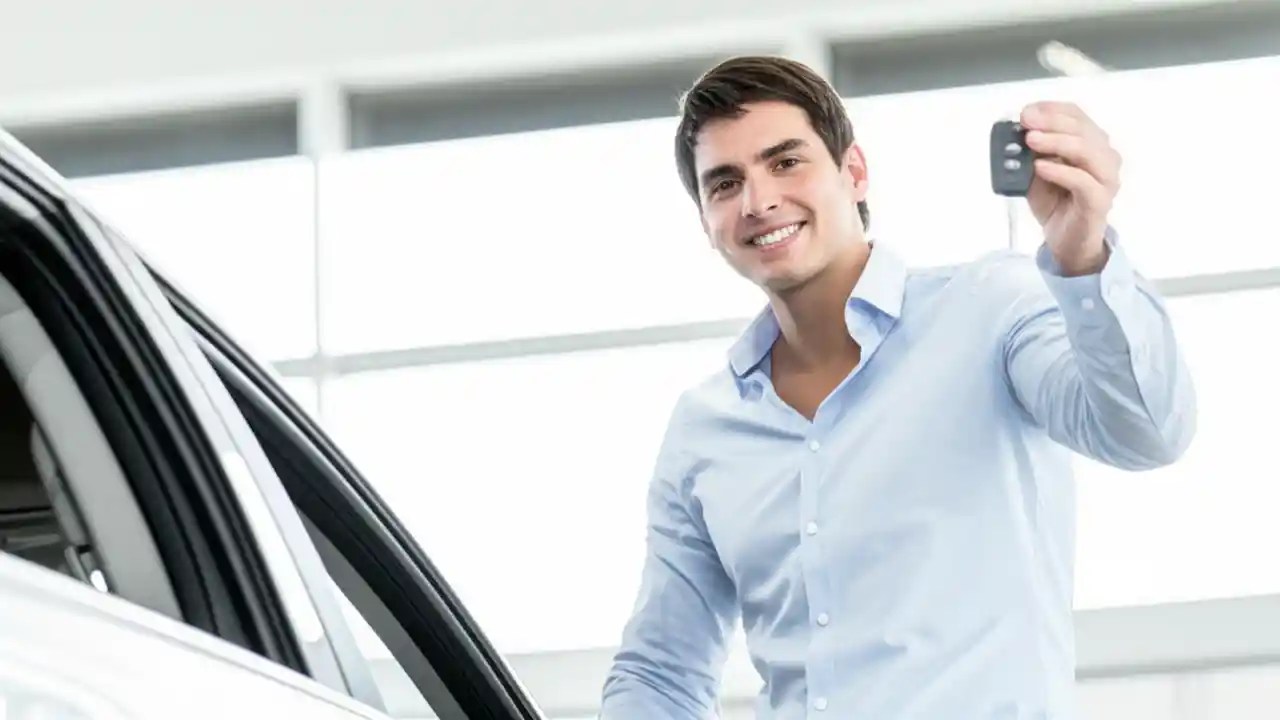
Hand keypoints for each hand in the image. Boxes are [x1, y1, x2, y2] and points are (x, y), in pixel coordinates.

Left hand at [1020, 101, 1120, 275]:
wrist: (1065, 240)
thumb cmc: (1054, 202)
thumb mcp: (1037, 170)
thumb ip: (1033, 151)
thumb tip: (1020, 129)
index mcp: (1092, 143)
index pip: (1077, 115)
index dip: (1051, 109)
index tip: (1027, 111)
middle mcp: (1105, 156)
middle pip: (1082, 129)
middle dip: (1051, 122)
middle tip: (1026, 122)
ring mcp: (1106, 178)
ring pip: (1087, 151)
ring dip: (1057, 142)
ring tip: (1031, 141)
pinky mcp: (1100, 200)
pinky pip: (1083, 181)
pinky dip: (1060, 171)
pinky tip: (1040, 167)